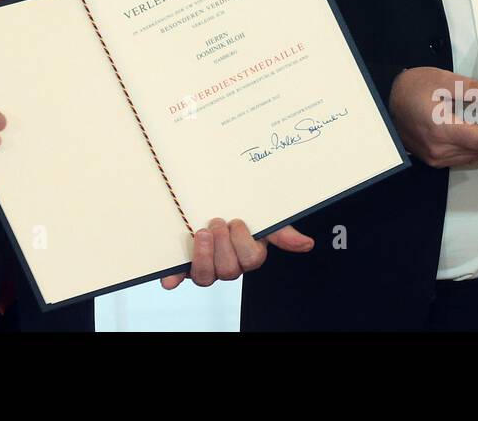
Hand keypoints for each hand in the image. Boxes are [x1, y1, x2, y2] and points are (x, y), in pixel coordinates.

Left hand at [159, 219, 313, 288]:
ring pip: (206, 277)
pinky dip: (173, 278)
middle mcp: (227, 265)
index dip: (243, 243)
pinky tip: (169, 278)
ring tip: (200, 233)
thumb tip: (307, 244)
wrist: (211, 200)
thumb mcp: (262, 216)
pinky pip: (178, 278)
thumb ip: (280, 231)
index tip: (237, 221)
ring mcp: (205, 266)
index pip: (251, 259)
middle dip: (222, 246)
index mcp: (248, 254)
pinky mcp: (183, 264)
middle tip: (216, 222)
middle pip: (229, 271)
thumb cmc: (241, 209)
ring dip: (203, 257)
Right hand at [388, 66, 477, 167]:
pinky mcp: (432, 160)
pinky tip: (462, 129)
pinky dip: (467, 146)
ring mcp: (434, 157)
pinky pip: (460, 158)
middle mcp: (438, 148)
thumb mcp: (446, 81)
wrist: (389, 98)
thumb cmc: (414, 87)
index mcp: (442, 129)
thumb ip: (476, 90)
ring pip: (472, 156)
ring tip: (472, 120)